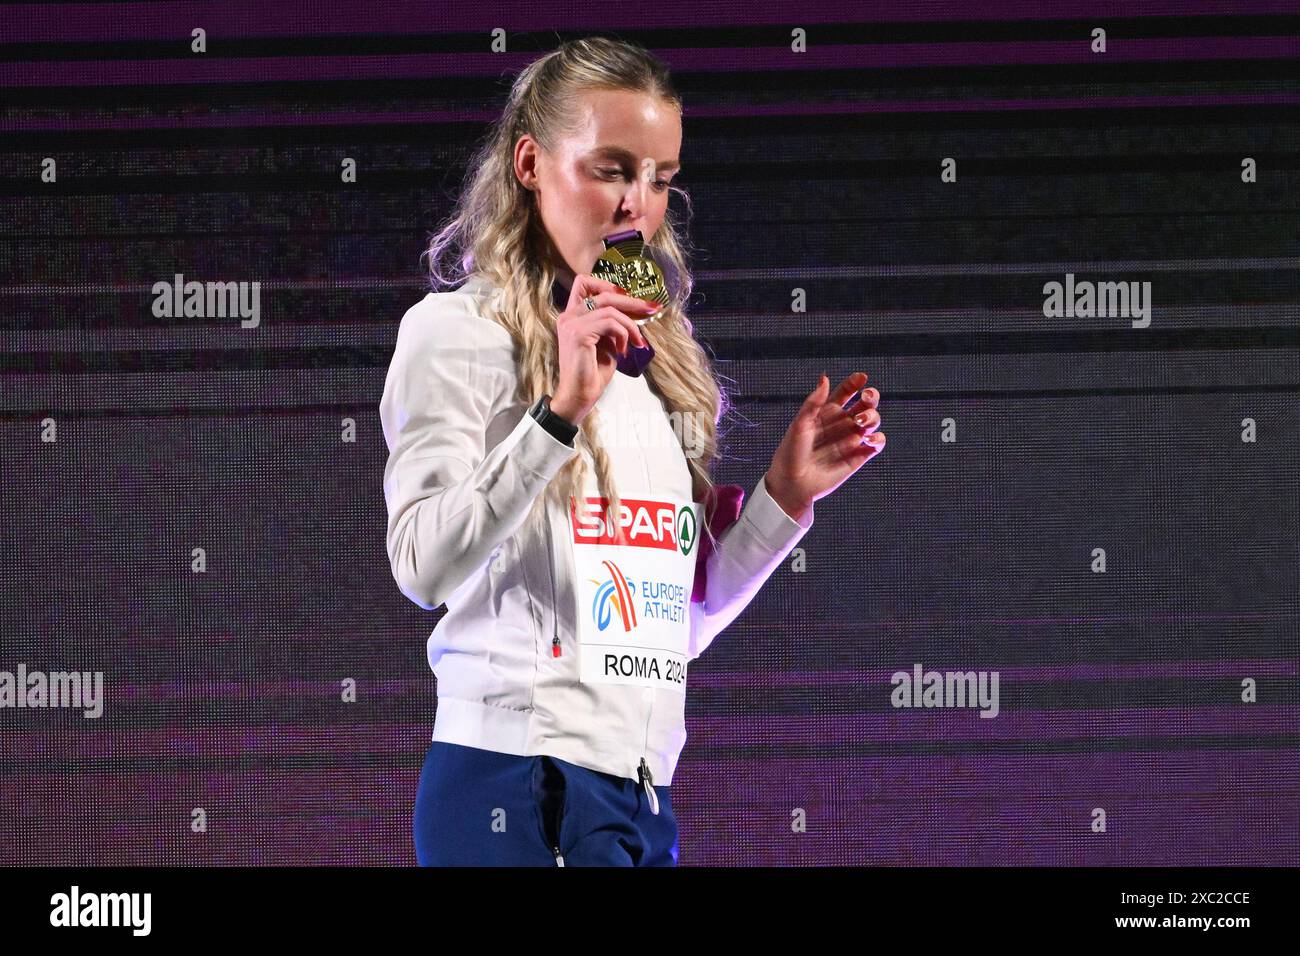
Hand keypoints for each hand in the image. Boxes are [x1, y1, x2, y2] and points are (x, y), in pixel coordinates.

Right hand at [550, 274, 657, 423]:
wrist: (579, 396)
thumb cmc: (592, 373)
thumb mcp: (606, 343)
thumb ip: (612, 326)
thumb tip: (632, 314)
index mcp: (572, 316)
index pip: (583, 283)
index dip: (607, 285)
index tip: (627, 297)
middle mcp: (568, 316)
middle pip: (604, 293)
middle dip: (632, 301)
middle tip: (651, 309)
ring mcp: (571, 324)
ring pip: (610, 308)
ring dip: (630, 325)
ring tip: (637, 342)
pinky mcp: (578, 334)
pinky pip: (610, 323)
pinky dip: (623, 334)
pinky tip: (624, 350)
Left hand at [764, 372, 885, 520]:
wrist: (793, 484)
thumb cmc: (792, 453)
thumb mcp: (800, 424)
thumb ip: (813, 402)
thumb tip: (825, 378)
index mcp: (827, 411)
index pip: (846, 391)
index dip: (855, 382)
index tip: (861, 378)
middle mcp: (841, 423)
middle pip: (865, 404)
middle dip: (871, 397)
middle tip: (867, 397)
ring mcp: (851, 439)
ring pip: (873, 421)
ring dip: (873, 416)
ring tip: (861, 421)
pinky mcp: (859, 456)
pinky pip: (877, 443)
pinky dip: (879, 438)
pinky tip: (869, 438)